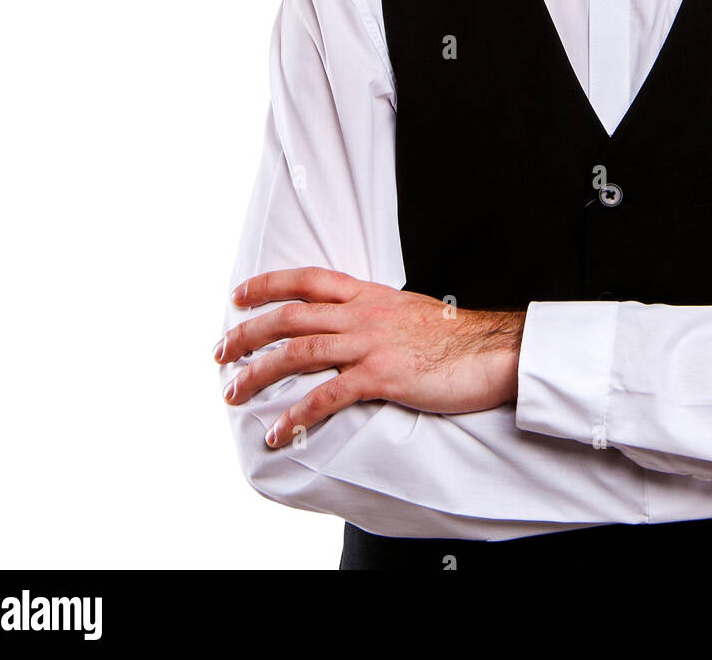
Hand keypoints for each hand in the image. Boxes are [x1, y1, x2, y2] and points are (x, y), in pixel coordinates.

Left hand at [214, 268, 524, 447]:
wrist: (492, 350)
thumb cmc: (456, 337)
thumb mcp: (410, 311)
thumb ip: (376, 315)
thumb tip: (354, 324)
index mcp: (370, 295)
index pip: (309, 280)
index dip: (269, 285)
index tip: (239, 296)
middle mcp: (364, 314)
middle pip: (291, 315)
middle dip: (247, 333)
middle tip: (219, 353)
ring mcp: (371, 343)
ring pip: (299, 350)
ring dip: (258, 372)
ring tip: (232, 392)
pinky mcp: (382, 376)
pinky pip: (328, 395)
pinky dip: (297, 414)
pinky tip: (278, 431)